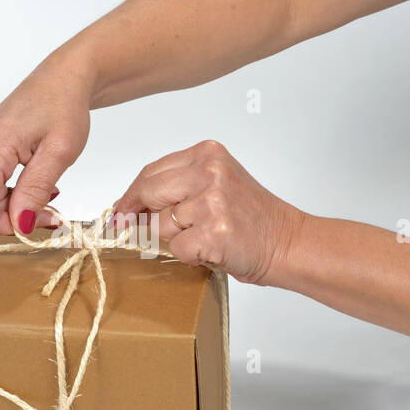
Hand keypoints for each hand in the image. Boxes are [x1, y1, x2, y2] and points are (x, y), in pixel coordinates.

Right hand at [0, 67, 91, 234]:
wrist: (64, 79)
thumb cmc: (64, 106)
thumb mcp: (60, 152)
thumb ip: (36, 189)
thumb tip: (19, 224)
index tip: (33, 226)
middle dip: (11, 217)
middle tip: (49, 215)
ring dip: (14, 206)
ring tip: (48, 197)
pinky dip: (13, 194)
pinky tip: (36, 186)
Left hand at [113, 139, 304, 284]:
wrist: (288, 242)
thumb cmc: (252, 219)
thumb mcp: (217, 185)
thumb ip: (178, 187)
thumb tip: (129, 207)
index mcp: (208, 153)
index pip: (152, 171)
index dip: (131, 194)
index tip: (120, 210)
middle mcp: (210, 172)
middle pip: (148, 193)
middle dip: (136, 215)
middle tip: (130, 229)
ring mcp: (212, 201)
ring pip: (159, 224)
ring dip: (172, 239)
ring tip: (201, 237)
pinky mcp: (213, 231)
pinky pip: (176, 248)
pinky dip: (188, 255)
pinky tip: (211, 250)